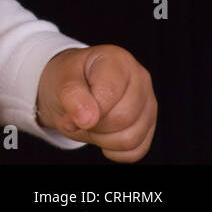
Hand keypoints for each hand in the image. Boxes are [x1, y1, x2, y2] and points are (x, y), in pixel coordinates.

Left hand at [36, 45, 155, 161]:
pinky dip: (113, 149)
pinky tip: (102, 134)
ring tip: (89, 124)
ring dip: (101, 139)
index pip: (110, 93)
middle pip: (122, 118)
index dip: (87, 109)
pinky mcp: (149, 126)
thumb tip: (86, 119)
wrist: (72, 88)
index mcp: (118, 60)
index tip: (69, 113)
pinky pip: (136, 151)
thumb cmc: (69, 79)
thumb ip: (71, 95)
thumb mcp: (62, 79)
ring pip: (131, 138)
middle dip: (93, 125)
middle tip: (78, 117)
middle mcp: (140, 79)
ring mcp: (149, 104)